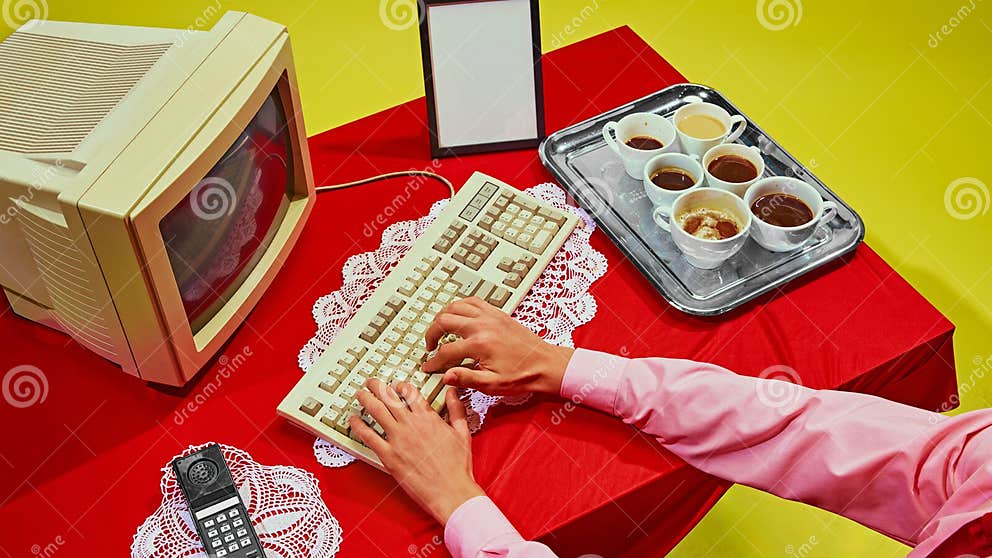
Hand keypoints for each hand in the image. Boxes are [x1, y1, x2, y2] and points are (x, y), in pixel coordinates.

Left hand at [351, 379, 483, 524]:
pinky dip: (359, 426)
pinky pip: (368, 437)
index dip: (400, 386)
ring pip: (377, 411)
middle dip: (377, 386)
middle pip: (389, 397)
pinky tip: (353, 420)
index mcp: (428, 418)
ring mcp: (398, 439)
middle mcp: (411, 425)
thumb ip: (456, 409)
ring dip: (366, 399)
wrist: (450, 491)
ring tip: (360, 393)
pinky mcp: (389, 456)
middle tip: (370, 382)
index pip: (410, 392)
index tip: (395, 385)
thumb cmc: (457, 466)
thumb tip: (452, 392)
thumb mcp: (462, 433)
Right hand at [422, 297, 573, 395]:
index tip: (428, 367)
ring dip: (443, 316)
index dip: (433, 361)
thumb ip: (467, 379)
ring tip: (439, 330)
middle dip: (431, 334)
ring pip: (456, 306)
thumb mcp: (493, 384)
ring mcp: (490, 316)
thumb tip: (446, 376)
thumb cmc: (523, 375)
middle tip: (429, 346)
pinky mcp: (497, 313)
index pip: (446, 351)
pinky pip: (472, 301)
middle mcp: (483, 325)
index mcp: (480, 344)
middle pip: (445, 321)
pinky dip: (460, 306)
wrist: (546, 364)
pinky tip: (457, 315)